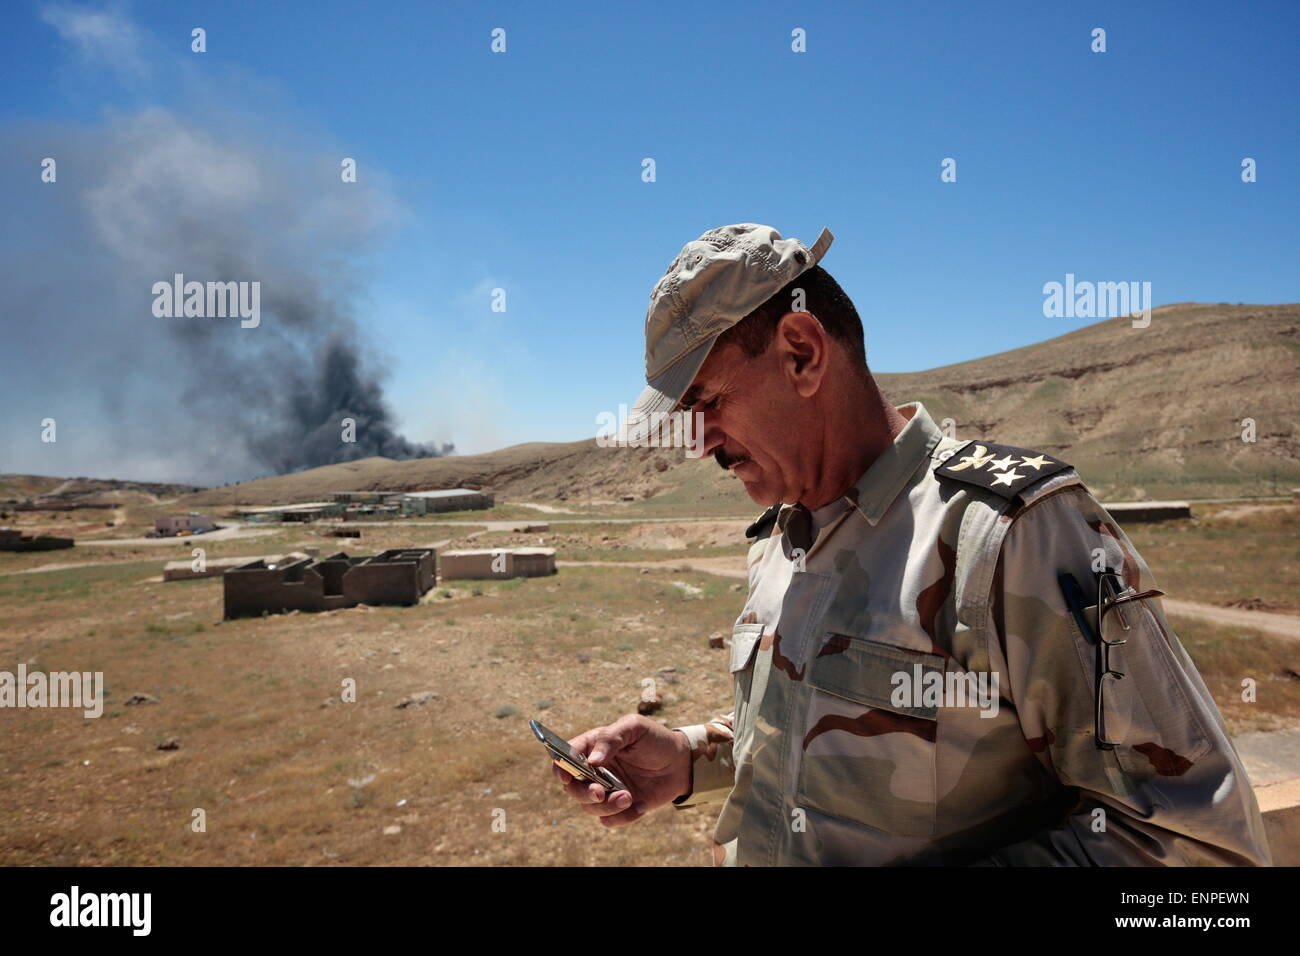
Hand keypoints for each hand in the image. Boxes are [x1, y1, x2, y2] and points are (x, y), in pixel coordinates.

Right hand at [550, 714, 691, 826]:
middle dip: (583, 793)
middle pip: (572, 787)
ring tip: (629, 797)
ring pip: (590, 807)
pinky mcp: (619, 807)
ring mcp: (605, 790)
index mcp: (592, 747)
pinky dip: (623, 817)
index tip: (566, 776)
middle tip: (600, 793)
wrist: (681, 763)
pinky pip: (609, 821)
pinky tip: (640, 806)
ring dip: (607, 807)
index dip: (560, 767)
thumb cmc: (655, 739)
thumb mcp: (634, 727)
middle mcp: (594, 770)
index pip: (565, 757)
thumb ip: (611, 738)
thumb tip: (592, 761)